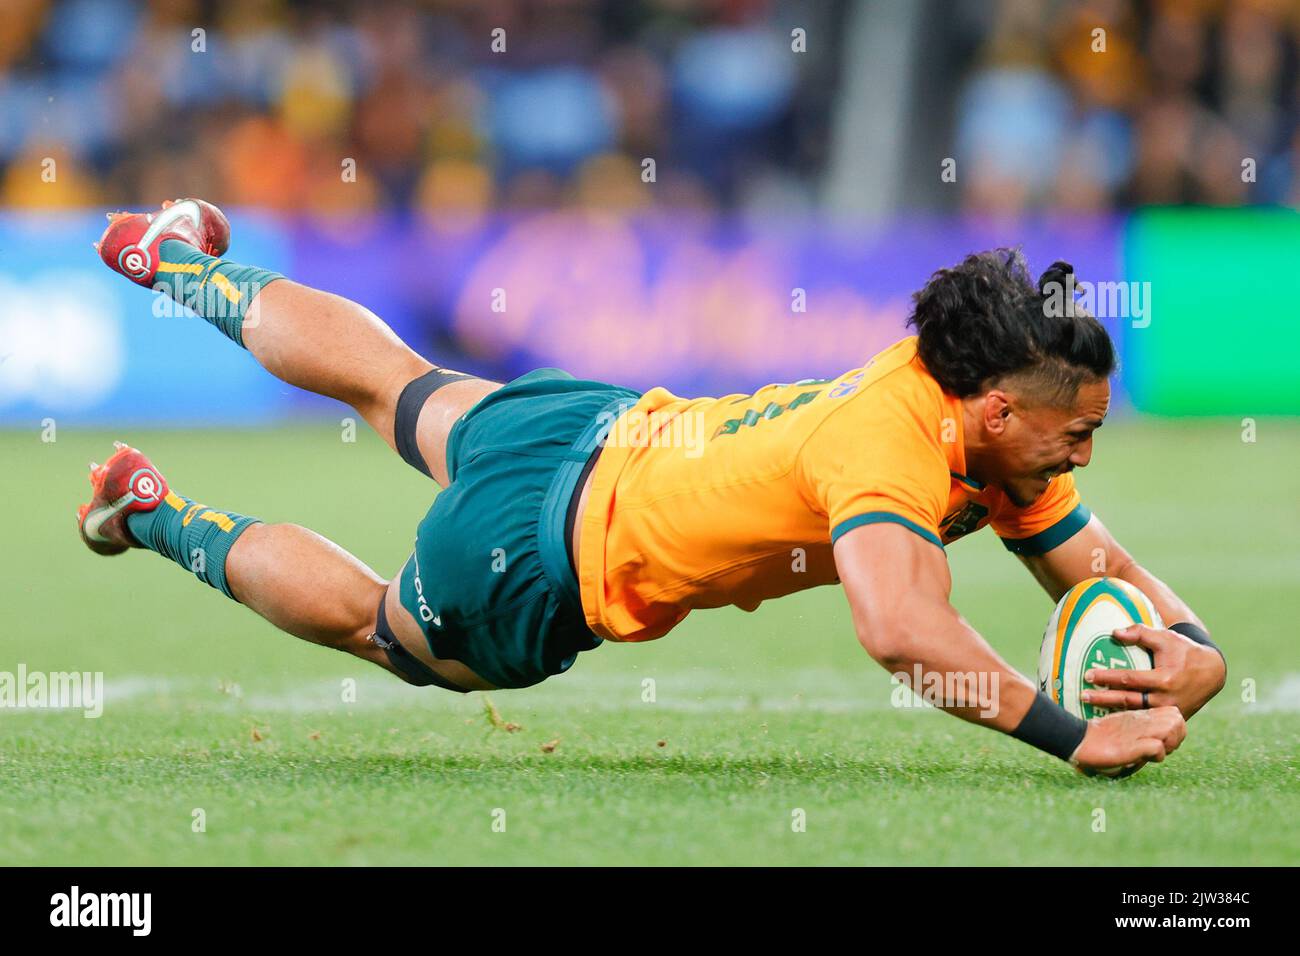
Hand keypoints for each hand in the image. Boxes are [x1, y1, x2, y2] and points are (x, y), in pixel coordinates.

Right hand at [1071, 706, 1186, 774]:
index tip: (1164, 739)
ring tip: (1152, 751)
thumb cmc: (1096, 736)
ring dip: (1169, 743)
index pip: (1174, 715)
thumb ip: (1138, 727)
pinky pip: (1157, 747)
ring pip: (1172, 730)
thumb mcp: (1123, 728)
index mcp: (1141, 716)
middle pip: (1178, 720)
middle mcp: (1144, 721)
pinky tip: (1143, 757)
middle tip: (1162, 745)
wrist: (1077, 739)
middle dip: (1176, 736)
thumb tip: (1154, 737)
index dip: (1175, 728)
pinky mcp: (1133, 747)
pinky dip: (1155, 754)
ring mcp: (1139, 732)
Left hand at [1081, 624, 1225, 718]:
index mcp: (1164, 679)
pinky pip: (1147, 721)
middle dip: (1103, 699)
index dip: (1107, 677)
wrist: (1212, 673)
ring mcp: (1168, 712)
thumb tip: (1114, 632)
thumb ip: (1140, 633)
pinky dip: (1129, 720)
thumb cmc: (1185, 651)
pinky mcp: (1170, 719)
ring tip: (1090, 709)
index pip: (1129, 679)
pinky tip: (1111, 719)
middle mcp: (1165, 699)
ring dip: (1113, 712)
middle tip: (1082, 696)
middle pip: (1128, 700)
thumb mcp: (1166, 638)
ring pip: (1136, 714)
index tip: (1088, 675)